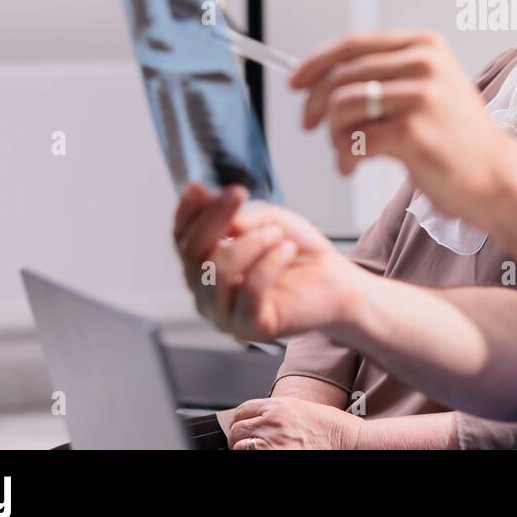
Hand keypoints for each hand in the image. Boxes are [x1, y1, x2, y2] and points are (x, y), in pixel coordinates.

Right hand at [172, 183, 362, 339]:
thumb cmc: (296, 250)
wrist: (334, 280)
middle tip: (238, 193)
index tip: (200, 188)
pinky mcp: (249, 328)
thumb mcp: (269, 220)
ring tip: (277, 232)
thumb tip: (225, 223)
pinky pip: (249, 290)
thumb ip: (243, 219)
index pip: (182, 238)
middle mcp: (205, 291)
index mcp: (205, 263)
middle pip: (193, 253)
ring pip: (216, 272)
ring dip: (249, 243)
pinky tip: (287, 250)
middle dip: (215, 218)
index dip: (187, 212)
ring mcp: (223, 313)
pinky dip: (269, 263)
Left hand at [227, 397, 362, 449]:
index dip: (240, 419)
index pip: (244, 409)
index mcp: (278, 406)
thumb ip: (280, 411)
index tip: (241, 425)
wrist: (347, 439)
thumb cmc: (332, 425)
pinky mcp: (275, 455)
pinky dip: (250, 455)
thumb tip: (264, 418)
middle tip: (243, 442)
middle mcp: (272, 421)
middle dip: (238, 436)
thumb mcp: (303, 408)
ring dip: (242, 449)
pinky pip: (250, 456)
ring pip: (239, 445)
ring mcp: (272, 441)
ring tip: (251, 451)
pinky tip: (259, 454)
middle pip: (238, 428)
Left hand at [289, 29, 516, 218]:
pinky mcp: (412, 132)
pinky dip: (343, 157)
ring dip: (332, 134)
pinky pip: (353, 139)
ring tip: (343, 151)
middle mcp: (423, 64)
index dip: (316, 63)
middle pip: (341, 75)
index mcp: (425, 46)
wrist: (497, 178)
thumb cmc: (458, 141)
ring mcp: (419, 96)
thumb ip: (387, 76)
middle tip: (312, 127)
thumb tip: (323, 77)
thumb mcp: (429, 89)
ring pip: (341, 106)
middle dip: (316, 105)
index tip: (296, 83)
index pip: (353, 45)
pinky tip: (352, 166)